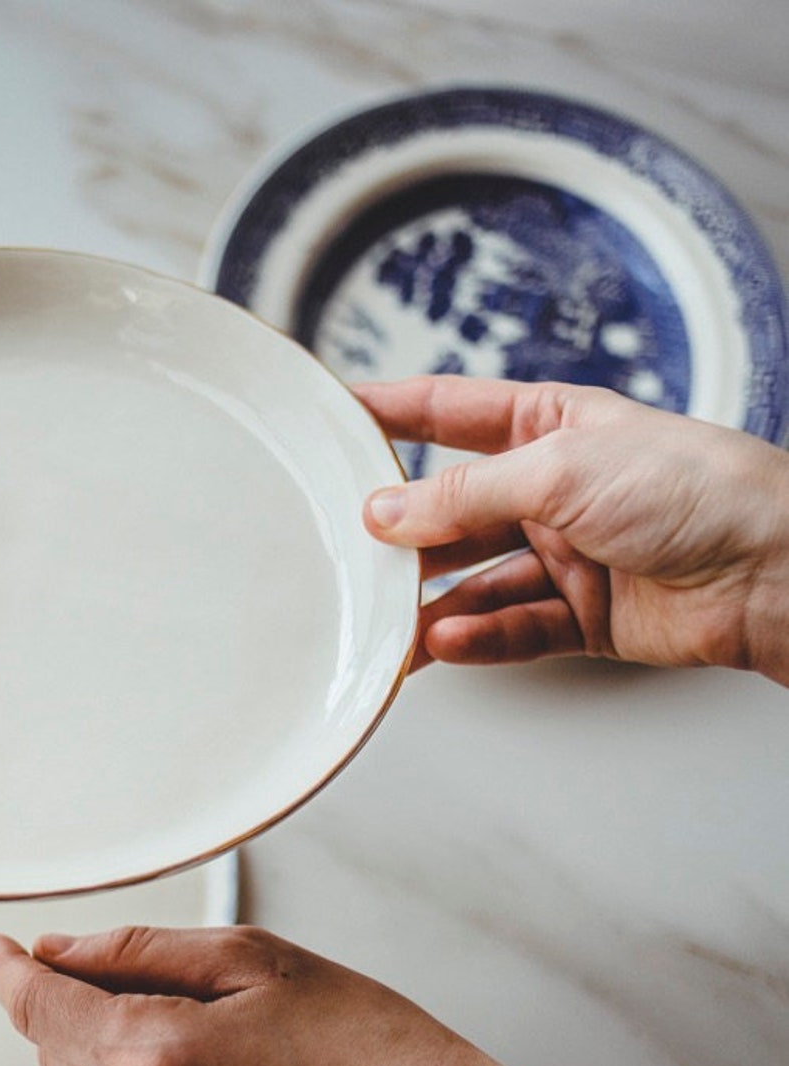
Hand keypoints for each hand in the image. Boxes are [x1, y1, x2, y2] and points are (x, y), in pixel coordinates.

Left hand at [0, 925, 503, 1065]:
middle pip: (58, 1055)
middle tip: (162, 987)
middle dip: (82, 1011)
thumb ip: (137, 953)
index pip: (38, 1008)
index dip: (7, 970)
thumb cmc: (366, 1043)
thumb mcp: (256, 960)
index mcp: (160, 1055)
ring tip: (226, 1054)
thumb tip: (52, 953)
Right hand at [356, 376, 788, 682]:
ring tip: (387, 622)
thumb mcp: (562, 469)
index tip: (330, 419)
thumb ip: (464, 494)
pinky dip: (475, 639)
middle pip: (452, 511)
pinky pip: (509, 629)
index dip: (390, 413)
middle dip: (403, 533)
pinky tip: (445, 643)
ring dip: (430, 604)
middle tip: (350, 551)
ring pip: (473, 581)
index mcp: (551, 427)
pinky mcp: (580, 616)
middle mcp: (552, 490)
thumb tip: (385, 511)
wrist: (775, 571)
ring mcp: (564, 555)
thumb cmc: (698, 490)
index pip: (451, 414)